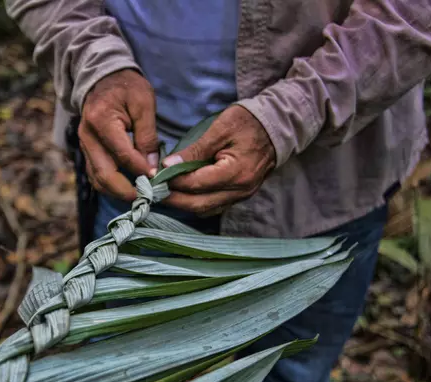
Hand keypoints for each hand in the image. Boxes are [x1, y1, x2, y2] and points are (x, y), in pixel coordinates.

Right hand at [80, 69, 158, 201]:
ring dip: (118, 192)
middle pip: (104, 175)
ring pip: (97, 179)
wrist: (103, 77)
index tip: (158, 180)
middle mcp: (87, 137)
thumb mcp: (144, 103)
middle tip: (148, 198)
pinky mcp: (87, 151)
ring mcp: (84, 146)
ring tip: (140, 196)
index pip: (122, 155)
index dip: (141, 170)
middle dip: (127, 191)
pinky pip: (96, 175)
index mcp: (101, 121)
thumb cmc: (127, 86)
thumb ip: (147, 136)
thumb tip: (151, 167)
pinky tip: (129, 188)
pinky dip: (111, 186)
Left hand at [161, 105, 275, 215]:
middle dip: (174, 199)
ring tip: (165, 192)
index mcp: (236, 173)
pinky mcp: (240, 195)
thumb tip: (168, 165)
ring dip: (184, 203)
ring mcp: (242, 196)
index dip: (173, 182)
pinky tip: (183, 193)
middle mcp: (240, 190)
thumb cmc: (248, 123)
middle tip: (154, 190)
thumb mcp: (219, 130)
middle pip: (199, 205)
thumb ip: (194, 150)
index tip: (155, 176)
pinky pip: (214, 206)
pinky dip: (196, 202)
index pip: (196, 185)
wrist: (276, 126)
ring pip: (206, 209)